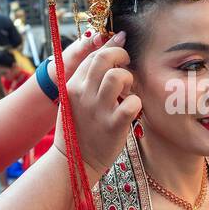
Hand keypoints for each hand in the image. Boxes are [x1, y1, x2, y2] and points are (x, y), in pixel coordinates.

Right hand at [54, 33, 138, 180]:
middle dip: (121, 55)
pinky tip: (132, 108)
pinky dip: (136, 102)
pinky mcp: (113, 125)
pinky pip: (132, 103)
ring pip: (117, 76)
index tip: (121, 48)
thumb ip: (86, 79)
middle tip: (127, 64)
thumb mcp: (73, 100)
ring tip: (128, 89)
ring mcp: (98, 110)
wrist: (74, 161)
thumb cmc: (79, 128)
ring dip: (128, 78)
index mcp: (72, 86)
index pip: (92, 55)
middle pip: (104, 58)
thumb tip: (105, 52)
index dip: (110, 47)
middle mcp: (83, 94)